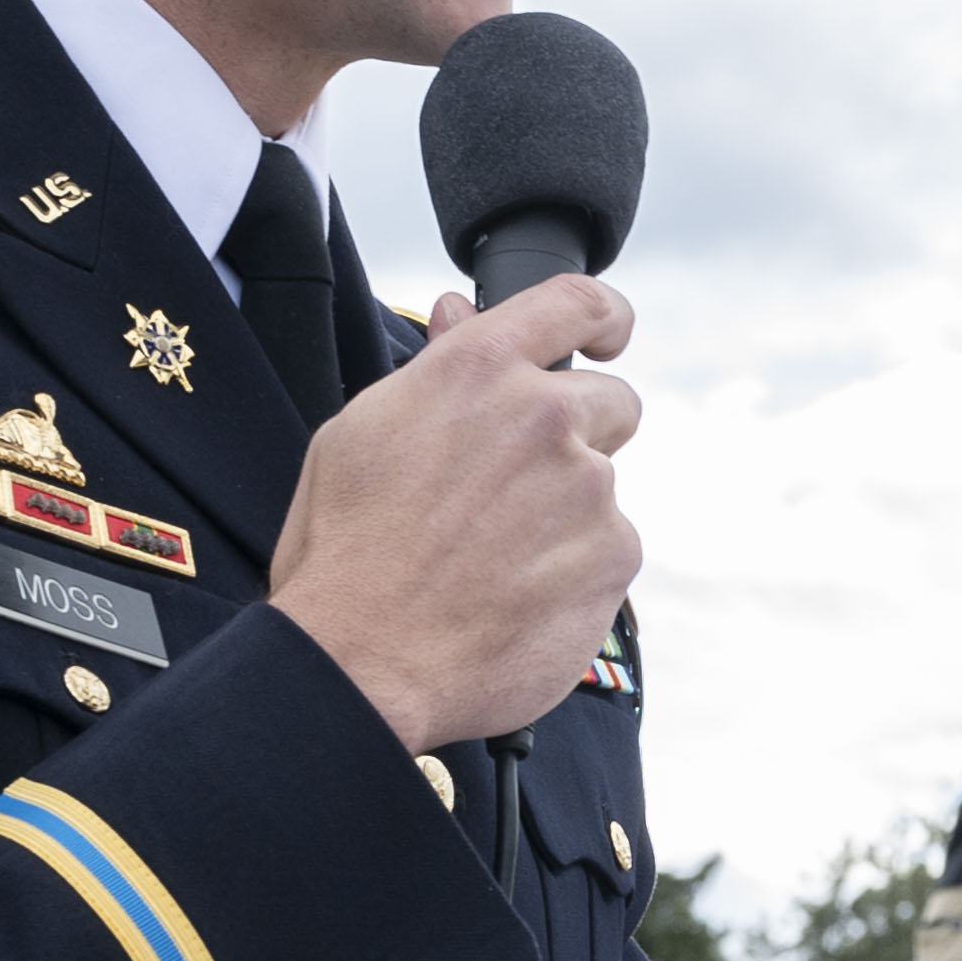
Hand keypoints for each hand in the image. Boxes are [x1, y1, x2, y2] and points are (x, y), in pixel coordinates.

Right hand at [268, 277, 646, 749]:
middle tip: (516, 490)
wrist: (363, 658)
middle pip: (612, 400)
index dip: (603, 316)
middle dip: (580, 435)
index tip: (607, 335)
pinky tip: (513, 596)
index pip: (575, 302)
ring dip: (565, 513)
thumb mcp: (364, 433)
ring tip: (489, 560)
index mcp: (478, 369)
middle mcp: (545, 416)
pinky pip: (608, 550)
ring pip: (602, 486)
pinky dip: (573, 571)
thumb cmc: (347, 550)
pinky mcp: (614, 555)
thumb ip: (434, 367)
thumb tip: (459, 313)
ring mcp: (589, 487)